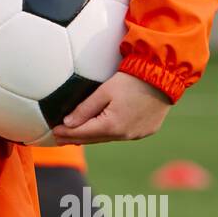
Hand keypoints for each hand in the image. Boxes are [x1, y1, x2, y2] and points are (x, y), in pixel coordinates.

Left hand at [48, 71, 170, 144]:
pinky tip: (102, 130)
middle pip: (94, 139)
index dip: (66, 134)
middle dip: (75, 138)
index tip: (53, 133)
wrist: (164, 77)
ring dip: (92, 137)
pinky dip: (110, 133)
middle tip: (59, 139)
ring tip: (77, 136)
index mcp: (112, 125)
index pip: (82, 133)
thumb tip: (68, 123)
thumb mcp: (105, 90)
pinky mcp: (146, 131)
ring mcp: (137, 135)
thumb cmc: (132, 79)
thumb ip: (85, 108)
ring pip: (108, 138)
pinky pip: (123, 135)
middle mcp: (125, 135)